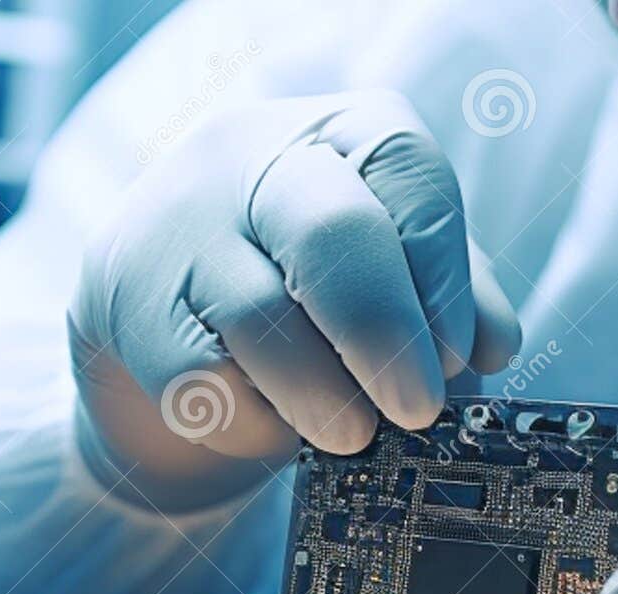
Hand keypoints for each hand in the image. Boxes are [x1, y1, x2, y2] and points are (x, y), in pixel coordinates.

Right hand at [68, 91, 521, 509]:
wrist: (148, 303)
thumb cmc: (288, 279)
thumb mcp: (379, 265)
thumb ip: (445, 295)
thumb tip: (492, 347)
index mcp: (336, 133)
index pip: (411, 176)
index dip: (444, 280)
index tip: (459, 359)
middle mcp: (250, 160)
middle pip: (335, 235)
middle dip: (388, 338)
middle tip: (415, 410)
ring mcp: (176, 230)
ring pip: (261, 318)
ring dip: (323, 399)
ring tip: (348, 435)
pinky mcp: (125, 303)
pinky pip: (201, 381)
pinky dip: (252, 423)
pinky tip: (271, 425)